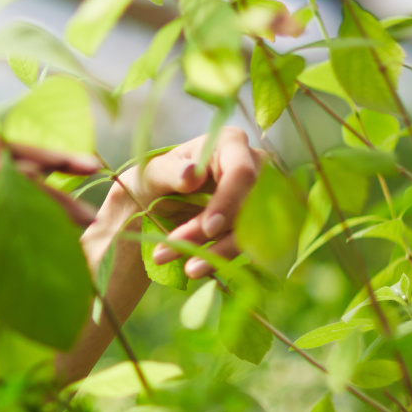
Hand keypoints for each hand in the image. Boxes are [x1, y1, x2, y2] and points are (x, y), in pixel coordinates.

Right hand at [0, 135, 99, 347]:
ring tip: (63, 169)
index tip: (94, 175)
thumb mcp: (2, 278)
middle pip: (5, 151)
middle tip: (89, 165)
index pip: (20, 170)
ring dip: (26, 155)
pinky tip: (26, 177)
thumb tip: (80, 250)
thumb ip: (30, 258)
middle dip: (50, 153)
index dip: (57, 167)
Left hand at [98, 127, 264, 279]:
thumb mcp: (152, 174)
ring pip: (249, 231)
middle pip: (247, 207)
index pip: (241, 173)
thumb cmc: (156, 178)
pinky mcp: (256, 222)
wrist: (156, 202)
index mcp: (229, 143)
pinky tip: (198, 268)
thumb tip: (191, 175)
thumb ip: (169, 172)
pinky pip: (247, 246)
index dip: (228, 202)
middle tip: (175, 250)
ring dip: (217, 254)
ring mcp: (260, 196)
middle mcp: (254, 166)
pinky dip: (221, 259)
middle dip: (212, 235)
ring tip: (187, 269)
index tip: (209, 229)